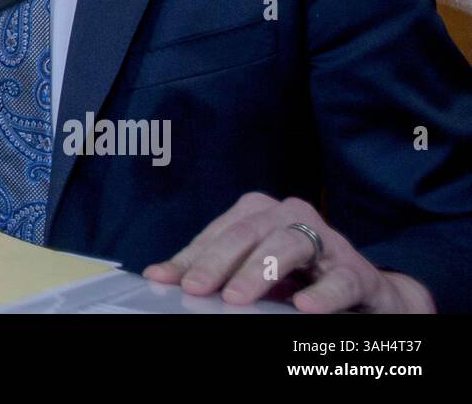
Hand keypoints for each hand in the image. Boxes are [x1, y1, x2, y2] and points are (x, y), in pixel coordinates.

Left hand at [142, 192, 435, 312]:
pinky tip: (304, 307)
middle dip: (218, 261)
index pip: (218, 234)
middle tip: (195, 289)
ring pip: (289, 245)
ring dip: (260, 271)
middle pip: (247, 234)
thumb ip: (209, 270)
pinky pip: (340, 279)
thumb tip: (157, 275)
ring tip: (236, 297)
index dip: (192, 257)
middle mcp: (290, 216)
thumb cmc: (296, 275)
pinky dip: (322, 292)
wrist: (363, 292)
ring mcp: (327, 240)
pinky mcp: (357, 271)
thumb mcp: (249, 270)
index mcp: (259, 213)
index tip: (167, 280)